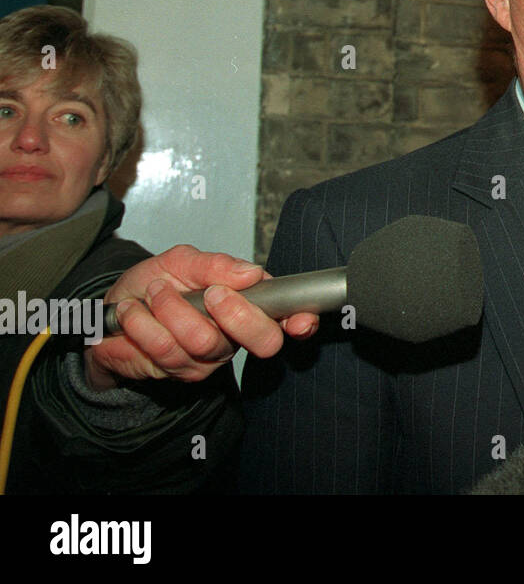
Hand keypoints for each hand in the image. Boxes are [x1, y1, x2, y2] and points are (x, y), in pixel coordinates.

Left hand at [85, 245, 319, 389]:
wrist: (112, 312)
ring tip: (153, 293)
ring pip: (204, 340)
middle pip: (263, 341)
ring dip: (170, 308)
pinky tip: (133, 312)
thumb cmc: (153, 284)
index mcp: (248, 302)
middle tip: (211, 293)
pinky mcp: (181, 372)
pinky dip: (142, 322)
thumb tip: (251, 273)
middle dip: (237, 314)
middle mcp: (237, 334)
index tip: (298, 320)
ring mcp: (211, 357)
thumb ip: (215, 264)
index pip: (288, 317)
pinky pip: (166, 349)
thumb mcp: (181, 261)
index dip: (301, 321)